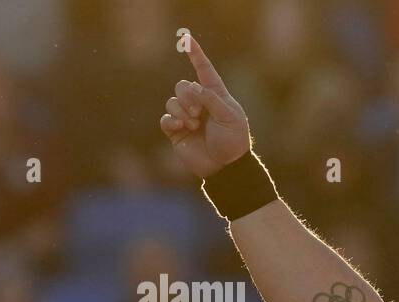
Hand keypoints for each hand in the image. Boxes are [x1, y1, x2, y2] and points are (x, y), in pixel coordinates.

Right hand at [158, 35, 250, 178]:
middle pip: (182, 86)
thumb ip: (213, 100)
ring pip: (172, 101)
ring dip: (181, 111)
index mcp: (216, 97)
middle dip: (188, 97)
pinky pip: (165, 119)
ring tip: (194, 125)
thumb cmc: (233, 143)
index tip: (187, 38)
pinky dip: (171, 121)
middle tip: (198, 114)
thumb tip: (194, 87)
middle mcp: (199, 104)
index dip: (196, 55)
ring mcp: (187, 117)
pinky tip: (181, 128)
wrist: (225, 168)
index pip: (204, 71)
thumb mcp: (230, 119)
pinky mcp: (176, 131)